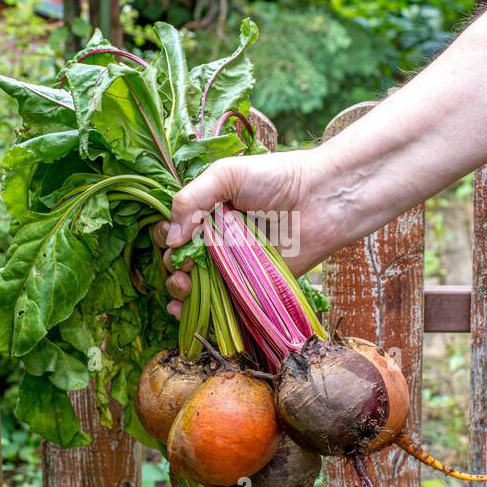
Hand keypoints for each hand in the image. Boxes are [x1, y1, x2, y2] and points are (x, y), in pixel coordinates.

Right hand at [153, 148, 339, 315]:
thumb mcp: (226, 175)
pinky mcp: (250, 286)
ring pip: (194, 285)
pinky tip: (184, 311)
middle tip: (182, 265)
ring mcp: (232, 265)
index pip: (173, 230)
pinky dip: (198, 312)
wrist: (320, 199)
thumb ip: (192, 199)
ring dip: (179, 289)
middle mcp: (216, 239)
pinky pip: (221, 304)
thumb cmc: (276, 179)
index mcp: (208, 212)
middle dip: (171, 265)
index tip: (173, 239)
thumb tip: (171, 240)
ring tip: (184, 285)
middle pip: (179, 260)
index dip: (167, 237)